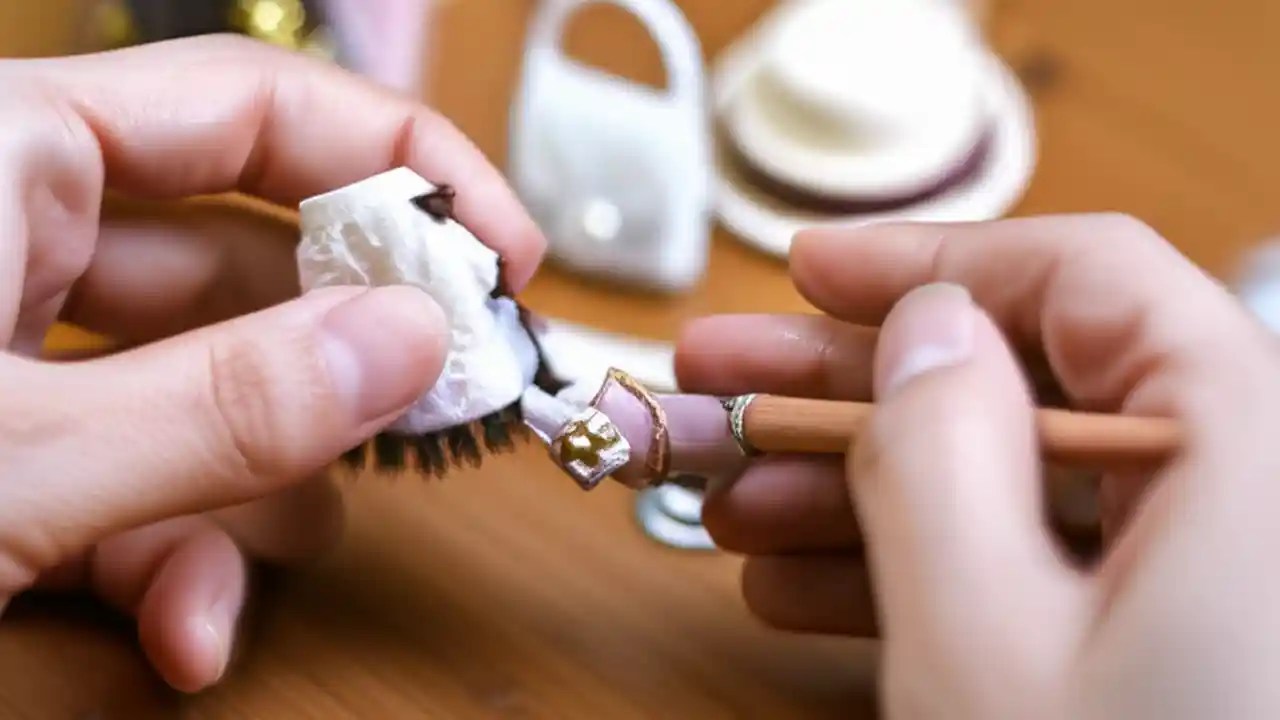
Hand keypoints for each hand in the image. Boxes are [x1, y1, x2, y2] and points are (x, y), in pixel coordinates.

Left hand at [0, 36, 542, 691]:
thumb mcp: (15, 463)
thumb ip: (223, 402)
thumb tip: (409, 342)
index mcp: (5, 156)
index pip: (261, 103)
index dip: (409, 167)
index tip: (506, 258)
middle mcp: (12, 227)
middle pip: (247, 267)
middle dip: (342, 371)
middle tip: (434, 427)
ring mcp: (2, 336)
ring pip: (198, 389)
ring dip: (244, 504)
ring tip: (244, 586)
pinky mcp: (4, 431)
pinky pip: (124, 463)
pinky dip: (163, 552)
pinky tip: (178, 625)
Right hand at [678, 214, 1279, 716]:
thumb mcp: (990, 650)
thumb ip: (941, 458)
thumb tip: (918, 333)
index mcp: (1252, 454)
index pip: (1084, 280)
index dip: (930, 260)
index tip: (806, 271)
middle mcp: (1248, 502)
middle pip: (1026, 387)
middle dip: (851, 387)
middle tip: (718, 383)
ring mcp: (1209, 585)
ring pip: (1013, 488)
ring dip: (859, 486)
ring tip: (726, 497)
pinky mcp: (1171, 652)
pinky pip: (1034, 573)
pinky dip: (917, 569)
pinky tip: (803, 583)